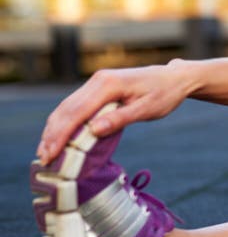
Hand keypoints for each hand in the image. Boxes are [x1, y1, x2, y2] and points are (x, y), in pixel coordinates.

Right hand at [36, 59, 197, 164]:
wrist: (175, 78)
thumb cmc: (165, 94)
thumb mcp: (147, 109)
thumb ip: (120, 119)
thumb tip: (93, 130)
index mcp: (108, 84)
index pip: (77, 111)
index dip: (61, 134)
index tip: (50, 154)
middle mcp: (98, 80)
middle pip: (67, 109)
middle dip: (52, 134)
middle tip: (43, 159)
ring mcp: (97, 82)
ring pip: (67, 107)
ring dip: (55, 129)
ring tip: (45, 152)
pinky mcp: (99, 87)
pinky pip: (76, 106)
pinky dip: (65, 122)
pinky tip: (59, 137)